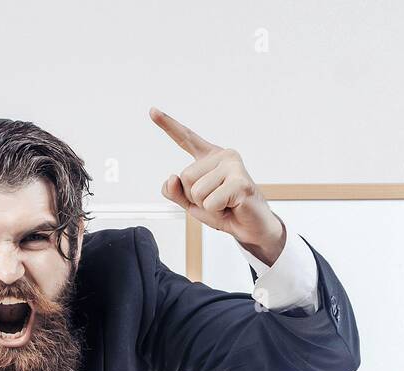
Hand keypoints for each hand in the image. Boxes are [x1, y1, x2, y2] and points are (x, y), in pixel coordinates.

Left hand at [151, 106, 285, 265]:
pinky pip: (210, 202)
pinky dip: (216, 211)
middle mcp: (222, 155)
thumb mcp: (191, 203)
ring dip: (206, 205)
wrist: (250, 227)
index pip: (186, 138)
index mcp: (209, 157)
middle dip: (195, 198)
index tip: (153, 111)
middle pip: (185, 176)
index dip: (168, 125)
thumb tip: (171, 178)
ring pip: (196, 190)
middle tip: (216, 201)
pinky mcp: (240, 181)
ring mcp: (233, 166)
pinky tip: (231, 206)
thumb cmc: (224, 210)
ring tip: (224, 204)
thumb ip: (175, 192)